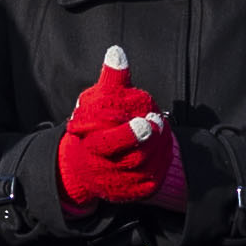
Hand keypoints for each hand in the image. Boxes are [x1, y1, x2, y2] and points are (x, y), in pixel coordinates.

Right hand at [56, 46, 175, 209]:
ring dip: (158, 147)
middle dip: (148, 140)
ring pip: (146, 168)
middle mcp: (103, 170)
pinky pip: (154, 179)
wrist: (85, 165)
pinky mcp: (134, 193)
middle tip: (156, 123)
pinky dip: (161, 161)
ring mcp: (120, 184)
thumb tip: (116, 52)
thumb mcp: (97, 101)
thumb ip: (111, 80)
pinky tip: (161, 146)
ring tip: (160, 128)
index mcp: (90, 148)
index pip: (110, 143)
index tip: (147, 119)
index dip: (129, 133)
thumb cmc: (92, 127)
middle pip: (133, 158)